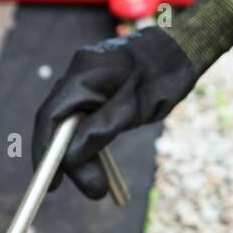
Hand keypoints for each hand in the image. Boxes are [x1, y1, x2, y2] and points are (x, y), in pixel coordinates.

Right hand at [33, 0, 232, 197]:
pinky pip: (84, 115)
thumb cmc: (166, 71)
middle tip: (92, 189)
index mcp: (83, 73)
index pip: (50, 117)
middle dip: (67, 159)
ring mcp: (86, 77)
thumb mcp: (135, 106)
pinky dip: (90, 139)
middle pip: (58, 122)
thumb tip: (69, 161)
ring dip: (81, 153)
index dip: (45, 153)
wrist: (188, 44)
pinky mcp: (98, 84)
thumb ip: (99, 131)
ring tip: (99, 181)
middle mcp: (78, 73)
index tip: (52, 183)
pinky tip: (100, 158)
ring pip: (72, 122)